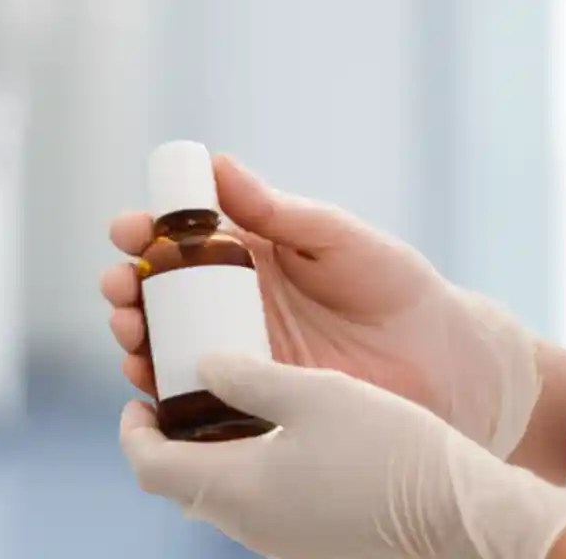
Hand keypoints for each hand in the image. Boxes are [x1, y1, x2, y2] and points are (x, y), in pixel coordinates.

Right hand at [102, 154, 540, 454]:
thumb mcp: (337, 238)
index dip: (145, 231)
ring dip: (133, 335)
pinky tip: (148, 384)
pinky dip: (160, 391)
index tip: (129, 229)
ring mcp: (236, 354)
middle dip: (125, 286)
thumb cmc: (397, 288)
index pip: (180, 240)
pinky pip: (192, 397)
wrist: (444, 365)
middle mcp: (231, 305)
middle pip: (157, 294)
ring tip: (129, 330)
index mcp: (248, 257)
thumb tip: (219, 164)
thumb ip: (280, 211)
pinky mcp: (249, 401)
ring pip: (164, 344)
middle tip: (121, 287)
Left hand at [121, 354, 565, 558]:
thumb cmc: (388, 448)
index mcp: (235, 487)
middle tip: (178, 396)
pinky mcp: (309, 543)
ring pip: (219, 495)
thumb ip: (246, 378)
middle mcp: (247, 524)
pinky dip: (244, 470)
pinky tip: (275, 437)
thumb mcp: (313, 394)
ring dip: (207, 454)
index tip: (137, 395)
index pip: (150, 465)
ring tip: (225, 407)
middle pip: (180, 483)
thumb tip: (201, 367)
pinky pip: (256, 506)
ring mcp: (279, 541)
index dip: (133, 430)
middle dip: (167, 440)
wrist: (460, 516)